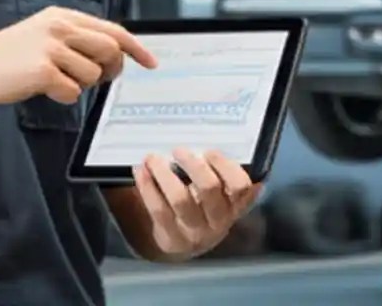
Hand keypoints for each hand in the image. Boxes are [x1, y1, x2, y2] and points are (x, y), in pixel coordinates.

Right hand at [0, 6, 157, 105]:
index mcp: (63, 16)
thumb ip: (76, 38)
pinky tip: (44, 90)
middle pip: (111, 50)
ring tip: (57, 81)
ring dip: (81, 85)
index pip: (113, 30)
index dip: (136, 47)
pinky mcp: (42, 70)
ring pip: (92, 74)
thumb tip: (113, 54)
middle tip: (97, 80)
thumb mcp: (44, 34)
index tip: (151, 62)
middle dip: (111, 70)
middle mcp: (59, 27)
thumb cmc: (9, 57)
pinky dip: (63, 96)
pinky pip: (73, 92)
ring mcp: (50, 47)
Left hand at [133, 148, 263, 259]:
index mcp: (236, 204)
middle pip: (209, 188)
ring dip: (164, 174)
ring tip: (152, 158)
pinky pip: (158, 210)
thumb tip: (205, 137)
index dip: (225, 166)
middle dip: (192, 165)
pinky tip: (141, 171)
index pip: (240, 185)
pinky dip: (148, 186)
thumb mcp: (220, 194)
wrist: (186, 244)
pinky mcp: (171, 238)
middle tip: (178, 150)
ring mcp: (195, 231)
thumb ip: (220, 172)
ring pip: (180, 199)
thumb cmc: (204, 206)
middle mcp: (219, 220)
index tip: (209, 151)